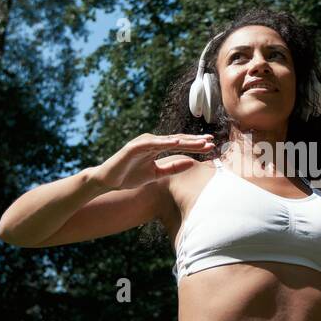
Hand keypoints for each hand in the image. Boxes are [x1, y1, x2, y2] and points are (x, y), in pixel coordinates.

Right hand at [90, 133, 213, 190]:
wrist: (108, 181)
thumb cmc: (130, 176)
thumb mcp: (156, 174)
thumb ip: (173, 168)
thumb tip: (192, 162)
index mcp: (157, 147)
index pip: (180, 144)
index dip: (195, 145)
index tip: (211, 145)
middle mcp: (152, 142)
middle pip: (177, 140)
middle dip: (195, 141)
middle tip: (212, 140)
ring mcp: (143, 142)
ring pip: (168, 140)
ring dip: (185, 140)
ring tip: (200, 141)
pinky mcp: (134, 147)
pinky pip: (152, 143)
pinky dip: (164, 142)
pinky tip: (176, 142)